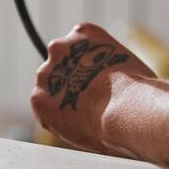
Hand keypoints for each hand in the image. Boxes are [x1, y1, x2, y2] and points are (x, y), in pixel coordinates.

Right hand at [31, 23, 155, 155]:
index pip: (48, 96)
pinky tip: (112, 56)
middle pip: (56, 71)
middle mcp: (43, 74)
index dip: (67, 99)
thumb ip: (68, 119)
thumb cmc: (111, 132)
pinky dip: (97, 41)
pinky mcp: (81, 33)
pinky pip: (86, 33)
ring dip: (83, 57)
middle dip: (72, 77)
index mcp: (39, 100)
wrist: (129, 111)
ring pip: (70, 51)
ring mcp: (61, 50)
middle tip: (98, 87)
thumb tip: (82, 117)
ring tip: (107, 71)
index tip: (84, 102)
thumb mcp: (78, 135)